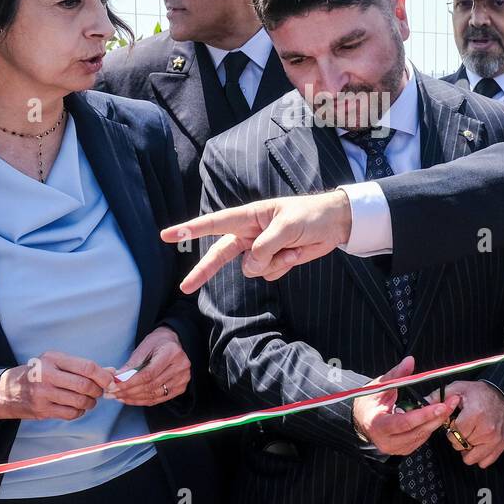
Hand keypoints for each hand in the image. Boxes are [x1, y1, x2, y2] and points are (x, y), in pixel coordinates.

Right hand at [0, 351, 112, 420]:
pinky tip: (77, 407)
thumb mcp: (56, 362)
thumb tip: (112, 372)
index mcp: (52, 358)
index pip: (86, 367)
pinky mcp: (42, 410)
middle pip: (85, 385)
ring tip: (89, 400)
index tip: (109, 381)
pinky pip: (70, 414)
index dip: (103, 376)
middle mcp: (47, 375)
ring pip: (79, 401)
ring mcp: (43, 394)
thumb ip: (82, 366)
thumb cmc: (38, 373)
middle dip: (97, 391)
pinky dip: (79, 412)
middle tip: (98, 392)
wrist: (7, 391)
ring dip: (90, 403)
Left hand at [104, 327, 190, 405]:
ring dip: (134, 398)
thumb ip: (131, 364)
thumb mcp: (143, 347)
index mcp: (171, 353)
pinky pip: (159, 398)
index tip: (115, 387)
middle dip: (129, 392)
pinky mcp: (181, 387)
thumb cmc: (157, 343)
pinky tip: (130, 399)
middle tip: (113, 394)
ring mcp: (183, 378)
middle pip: (151, 386)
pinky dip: (143, 401)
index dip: (130, 383)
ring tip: (119, 397)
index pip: (148, 374)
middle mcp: (180, 366)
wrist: (173, 343)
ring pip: (154, 395)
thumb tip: (117, 379)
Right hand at [161, 191, 351, 292]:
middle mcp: (250, 233)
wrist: (335, 224)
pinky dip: (282, 266)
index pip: (215, 223)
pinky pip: (268, 273)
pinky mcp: (274, 261)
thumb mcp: (288, 226)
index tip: (168, 234)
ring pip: (250, 268)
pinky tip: (296, 254)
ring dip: (271, 263)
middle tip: (185, 288)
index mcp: (249, 216)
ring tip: (291, 247)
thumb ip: (265, 245)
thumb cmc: (310, 215)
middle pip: (220, 254)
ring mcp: (261, 249)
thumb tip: (250, 265)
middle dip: (204, 271)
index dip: (190, 229)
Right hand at [351, 356, 459, 456]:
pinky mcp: (402, 450)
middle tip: (451, 402)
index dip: (423, 414)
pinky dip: (429, 427)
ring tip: (448, 406)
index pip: (404, 422)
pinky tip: (436, 415)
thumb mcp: (379, 386)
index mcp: (378, 425)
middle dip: (437, 416)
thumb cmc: (367, 402)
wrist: (360, 419)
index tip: (440, 405)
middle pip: (417, 431)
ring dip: (436, 421)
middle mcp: (386, 441)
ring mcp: (395, 448)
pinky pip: (420, 439)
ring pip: (422, 436)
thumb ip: (396, 374)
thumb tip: (409, 361)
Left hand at [427, 381, 503, 468]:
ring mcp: (495, 439)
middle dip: (459, 438)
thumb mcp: (458, 388)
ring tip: (471, 435)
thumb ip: (439, 397)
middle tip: (465, 427)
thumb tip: (422, 405)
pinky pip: (485, 462)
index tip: (455, 422)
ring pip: (471, 458)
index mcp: (475, 414)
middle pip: (461, 446)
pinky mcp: (502, 445)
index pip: (454, 435)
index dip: (451, 429)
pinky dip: (480, 455)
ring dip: (468, 449)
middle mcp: (486, 429)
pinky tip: (479, 443)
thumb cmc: (479, 393)